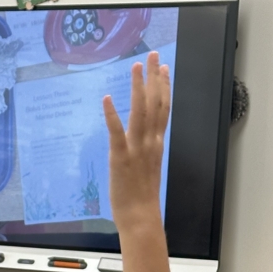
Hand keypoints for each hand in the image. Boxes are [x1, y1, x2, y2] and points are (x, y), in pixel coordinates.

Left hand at [102, 50, 170, 230]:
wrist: (141, 217)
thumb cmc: (142, 197)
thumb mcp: (149, 167)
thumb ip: (147, 150)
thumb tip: (144, 139)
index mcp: (157, 144)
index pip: (164, 109)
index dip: (164, 87)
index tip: (164, 68)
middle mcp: (150, 142)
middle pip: (155, 104)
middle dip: (154, 77)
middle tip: (152, 54)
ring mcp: (136, 149)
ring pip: (140, 112)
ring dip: (138, 87)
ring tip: (135, 66)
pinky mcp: (120, 157)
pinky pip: (117, 132)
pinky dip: (112, 115)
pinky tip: (108, 98)